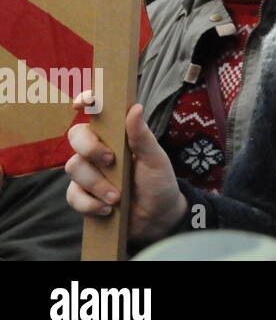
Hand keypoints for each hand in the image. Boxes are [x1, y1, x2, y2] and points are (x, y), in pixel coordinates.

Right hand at [65, 94, 186, 244]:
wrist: (157, 217)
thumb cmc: (158, 181)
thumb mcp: (155, 159)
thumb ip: (142, 136)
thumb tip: (135, 107)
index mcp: (116, 135)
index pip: (95, 114)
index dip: (85, 102)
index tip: (82, 102)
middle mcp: (98, 150)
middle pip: (76, 137)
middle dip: (90, 148)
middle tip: (111, 160)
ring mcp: (88, 173)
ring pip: (73, 167)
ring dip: (96, 183)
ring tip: (117, 197)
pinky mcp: (83, 196)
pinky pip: (73, 195)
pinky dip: (90, 203)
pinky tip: (108, 208)